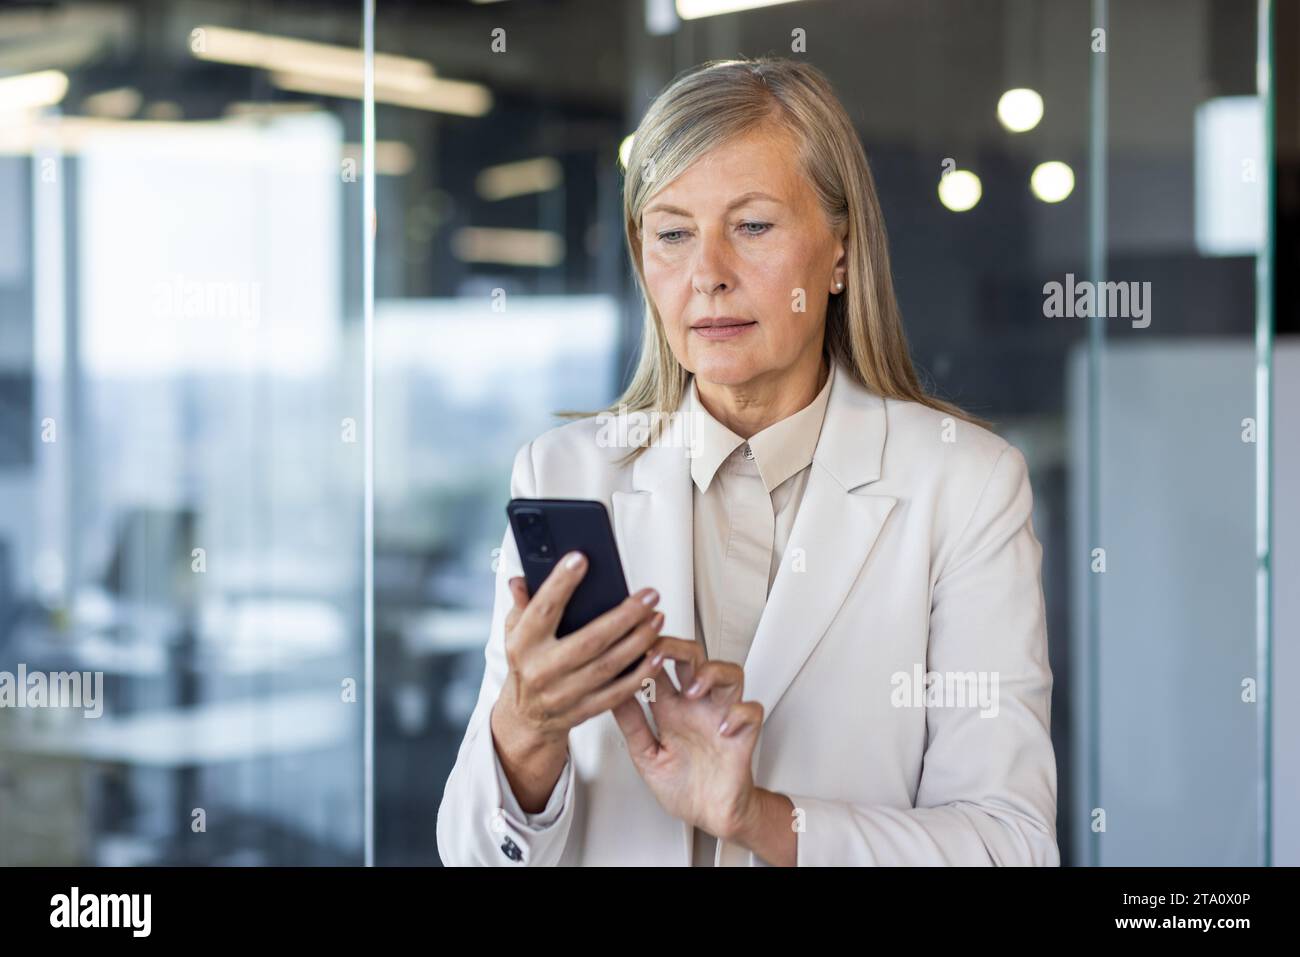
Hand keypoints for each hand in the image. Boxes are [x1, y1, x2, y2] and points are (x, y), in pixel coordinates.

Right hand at [491, 551, 674, 812]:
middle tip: (649, 596)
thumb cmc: (527, 662)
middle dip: (624, 616)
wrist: (526, 716)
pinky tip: (656, 653)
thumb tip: (520, 580)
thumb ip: (522, 604)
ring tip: (657, 618)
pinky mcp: (583, 711)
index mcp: (523, 644)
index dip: (560, 584)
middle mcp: (542, 670)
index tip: (581, 559)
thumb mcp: (516, 631)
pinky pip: (617, 692)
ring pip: (608, 666)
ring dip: (638, 641)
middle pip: (589, 640)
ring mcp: (563, 694)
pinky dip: (640, 673)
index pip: (542, 610)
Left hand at [611, 638, 765, 842]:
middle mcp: (697, 707)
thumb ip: (632, 725)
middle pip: (694, 657)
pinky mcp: (743, 736)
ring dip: (711, 673)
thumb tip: (610, 694)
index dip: (648, 653)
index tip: (631, 651)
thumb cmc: (681, 786)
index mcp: (671, 710)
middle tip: (658, 653)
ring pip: (730, 673)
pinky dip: (739, 714)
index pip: (661, 667)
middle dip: (677, 647)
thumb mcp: (646, 755)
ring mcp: (721, 717)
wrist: (710, 816)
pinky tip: (722, 728)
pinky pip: (751, 711)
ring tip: (692, 690)